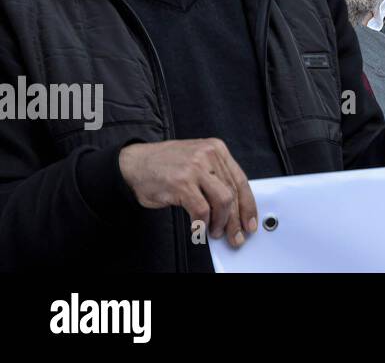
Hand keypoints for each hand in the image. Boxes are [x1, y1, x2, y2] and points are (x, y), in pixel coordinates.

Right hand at [118, 139, 257, 245]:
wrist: (133, 163)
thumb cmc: (165, 164)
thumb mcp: (197, 160)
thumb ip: (216, 176)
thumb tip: (234, 206)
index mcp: (217, 149)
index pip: (241, 180)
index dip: (248, 204)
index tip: (250, 222)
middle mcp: (209, 155)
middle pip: (233, 192)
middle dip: (237, 219)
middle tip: (237, 236)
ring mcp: (195, 168)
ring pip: (223, 201)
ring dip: (222, 222)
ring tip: (216, 232)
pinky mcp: (181, 183)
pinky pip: (201, 210)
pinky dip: (202, 223)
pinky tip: (199, 228)